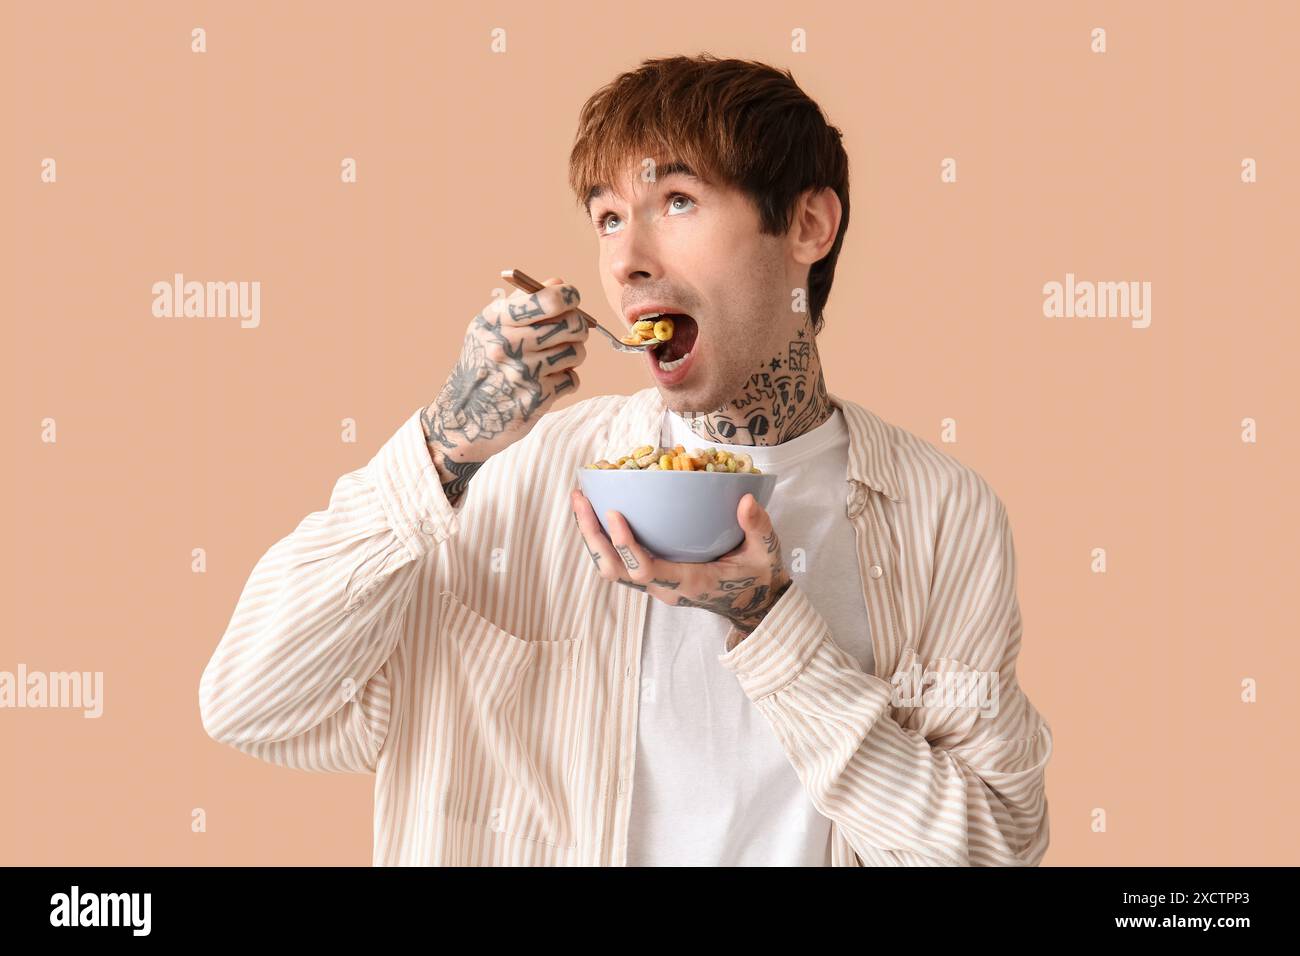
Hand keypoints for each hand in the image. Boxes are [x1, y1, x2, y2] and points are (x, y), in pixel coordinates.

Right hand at [423, 277, 587, 501]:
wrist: (463, 415)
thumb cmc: (483, 365)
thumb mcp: (489, 329)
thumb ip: (522, 304)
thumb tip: (559, 283)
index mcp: (496, 320)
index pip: (547, 300)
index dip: (569, 296)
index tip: (571, 299)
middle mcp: (508, 345)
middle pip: (571, 324)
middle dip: (578, 326)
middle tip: (571, 332)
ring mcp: (523, 373)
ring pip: (576, 352)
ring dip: (573, 355)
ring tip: (556, 359)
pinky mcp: (536, 398)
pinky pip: (572, 379)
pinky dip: (566, 380)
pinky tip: (548, 382)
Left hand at [571, 488, 791, 634]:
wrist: (753, 604)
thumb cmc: (759, 576)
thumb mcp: (766, 552)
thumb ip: (758, 527)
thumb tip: (745, 500)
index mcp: (689, 583)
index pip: (646, 570)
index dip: (625, 545)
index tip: (614, 513)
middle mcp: (664, 587)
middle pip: (613, 569)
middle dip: (592, 535)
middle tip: (581, 497)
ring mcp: (655, 584)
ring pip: (610, 567)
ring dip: (591, 535)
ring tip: (581, 499)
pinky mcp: (652, 576)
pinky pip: (619, 562)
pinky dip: (604, 537)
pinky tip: (598, 510)